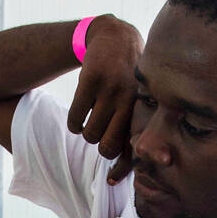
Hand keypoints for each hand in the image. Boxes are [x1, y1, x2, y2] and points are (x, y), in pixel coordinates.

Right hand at [66, 15, 142, 184]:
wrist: (114, 37)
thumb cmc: (128, 78)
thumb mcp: (138, 100)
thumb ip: (133, 129)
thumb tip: (120, 169)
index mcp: (143, 109)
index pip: (133, 149)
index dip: (120, 169)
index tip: (110, 180)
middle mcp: (129, 100)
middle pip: (106, 147)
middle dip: (99, 147)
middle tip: (99, 135)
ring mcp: (110, 89)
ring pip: (89, 135)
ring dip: (85, 133)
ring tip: (90, 120)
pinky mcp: (90, 80)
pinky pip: (75, 119)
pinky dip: (73, 123)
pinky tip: (79, 113)